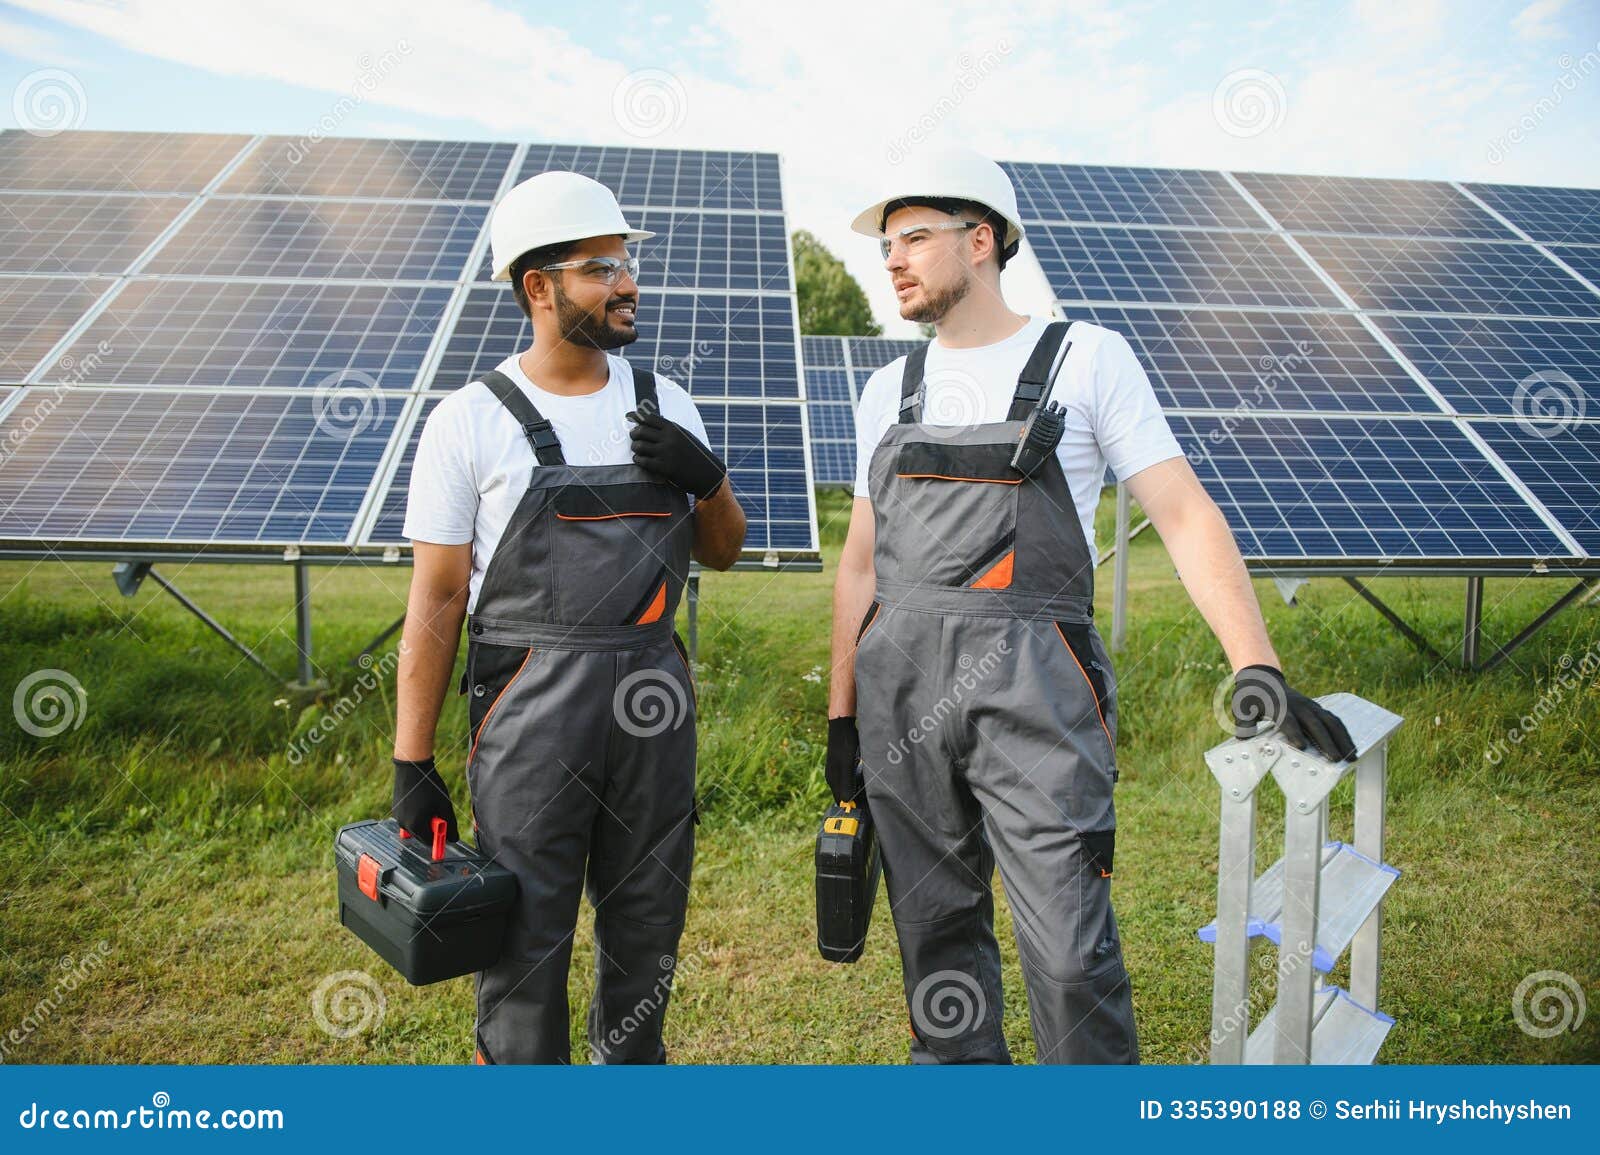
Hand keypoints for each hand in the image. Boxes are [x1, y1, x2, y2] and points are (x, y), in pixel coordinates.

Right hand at [392, 755, 458, 841]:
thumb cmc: (430, 786)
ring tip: (430, 804)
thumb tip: (454, 839)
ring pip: (414, 827)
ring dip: (424, 821)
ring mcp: (397, 817)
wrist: (412, 767)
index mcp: (416, 825)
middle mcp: (403, 824)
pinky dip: (416, 815)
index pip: (430, 842)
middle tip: (439, 812)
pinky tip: (421, 801)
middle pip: (421, 835)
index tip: (446, 828)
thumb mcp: (444, 805)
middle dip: (431, 828)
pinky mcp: (395, 809)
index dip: (440, 836)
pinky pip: (408, 819)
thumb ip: (450, 824)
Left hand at [628, 409, 726, 499]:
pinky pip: (643, 461)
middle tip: (634, 437)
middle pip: (641, 431)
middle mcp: (669, 439)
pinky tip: (639, 460)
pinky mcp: (664, 468)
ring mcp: (666, 453)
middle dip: (633, 434)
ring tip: (637, 450)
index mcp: (674, 429)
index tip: (628, 415)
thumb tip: (648, 422)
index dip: (636, 415)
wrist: (708, 474)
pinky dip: (638, 460)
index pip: (649, 418)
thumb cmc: (695, 454)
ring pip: (639, 446)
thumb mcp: (685, 436)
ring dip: (635, 447)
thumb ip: (669, 430)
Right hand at [825, 716, 864, 803]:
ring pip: (849, 786)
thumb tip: (846, 801)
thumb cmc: (844, 744)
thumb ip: (846, 783)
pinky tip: (867, 776)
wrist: (842, 726)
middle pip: (845, 793)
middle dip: (857, 797)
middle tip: (871, 797)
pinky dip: (859, 779)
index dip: (852, 805)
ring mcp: (838, 770)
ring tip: (871, 787)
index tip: (866, 807)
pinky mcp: (843, 764)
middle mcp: (833, 777)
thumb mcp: (846, 765)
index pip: (841, 800)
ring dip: (858, 788)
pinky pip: (851, 777)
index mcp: (832, 779)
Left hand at [1230, 665, 1356, 761]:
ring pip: (1330, 721)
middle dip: (1326, 742)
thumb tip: (1244, 737)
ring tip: (1351, 757)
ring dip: (1342, 739)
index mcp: (1278, 705)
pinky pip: (1334, 720)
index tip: (1302, 747)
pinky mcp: (1317, 709)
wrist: (1262, 679)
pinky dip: (1344, 733)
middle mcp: (1298, 705)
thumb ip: (1244, 722)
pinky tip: (1351, 747)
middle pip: (1315, 723)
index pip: (1287, 719)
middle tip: (1335, 760)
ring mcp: (1310, 706)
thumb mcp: (1241, 707)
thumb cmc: (1250, 697)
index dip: (1294, 732)